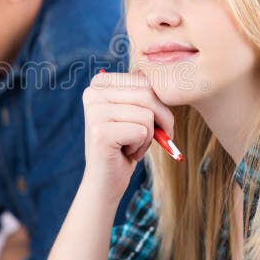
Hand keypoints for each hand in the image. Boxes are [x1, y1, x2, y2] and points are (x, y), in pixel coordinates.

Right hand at [81, 71, 173, 201]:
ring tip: (130, 145)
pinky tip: (125, 153)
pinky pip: (142, 132)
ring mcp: (94, 112)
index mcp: (99, 82)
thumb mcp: (136, 112)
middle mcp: (92, 93)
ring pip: (147, 115)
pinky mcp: (101, 133)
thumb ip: (144, 92)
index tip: (148, 123)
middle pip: (148, 95)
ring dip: (148, 136)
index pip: (145, 81)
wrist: (105, 182)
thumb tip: (166, 77)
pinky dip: (141, 147)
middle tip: (147, 137)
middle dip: (159, 120)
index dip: (158, 105)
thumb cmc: (125, 145)